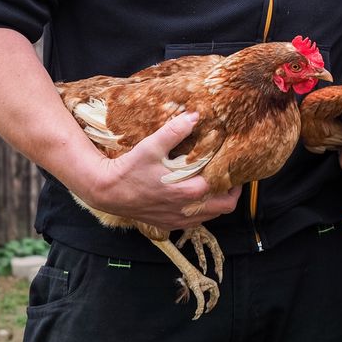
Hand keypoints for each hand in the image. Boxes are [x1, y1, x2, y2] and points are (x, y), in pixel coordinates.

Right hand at [85, 113, 240, 229]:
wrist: (106, 192)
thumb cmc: (129, 168)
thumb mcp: (152, 146)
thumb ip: (175, 131)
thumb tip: (195, 116)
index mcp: (187, 191)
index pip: (223, 188)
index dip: (232, 177)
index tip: (234, 165)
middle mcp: (185, 210)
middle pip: (223, 207)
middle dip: (231, 194)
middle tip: (231, 178)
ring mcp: (176, 220)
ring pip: (209, 216)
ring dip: (215, 203)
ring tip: (215, 186)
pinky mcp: (166, 225)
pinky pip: (193, 222)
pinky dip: (200, 211)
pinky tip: (194, 197)